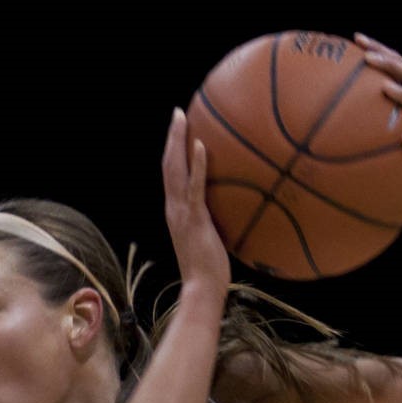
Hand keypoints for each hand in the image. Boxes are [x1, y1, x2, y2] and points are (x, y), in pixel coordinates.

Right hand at [161, 107, 231, 294]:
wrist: (202, 289)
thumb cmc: (210, 270)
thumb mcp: (210, 240)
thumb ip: (213, 222)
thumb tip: (233, 209)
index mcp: (176, 212)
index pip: (171, 176)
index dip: (172, 152)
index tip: (178, 131)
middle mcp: (173, 209)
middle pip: (168, 166)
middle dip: (171, 138)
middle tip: (177, 113)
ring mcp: (181, 213)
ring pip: (174, 170)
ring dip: (177, 142)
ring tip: (181, 118)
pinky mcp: (194, 218)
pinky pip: (194, 186)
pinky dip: (196, 165)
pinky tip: (200, 145)